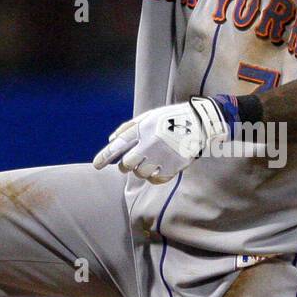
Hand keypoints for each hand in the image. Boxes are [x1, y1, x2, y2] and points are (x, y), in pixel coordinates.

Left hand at [92, 97, 229, 183]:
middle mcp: (150, 143)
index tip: (96, 165)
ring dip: (141, 171)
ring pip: (140, 174)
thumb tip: (111, 139)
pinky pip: (156, 180)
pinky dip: (153, 178)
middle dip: (126, 165)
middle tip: (130, 163)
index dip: (105, 156)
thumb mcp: (149, 116)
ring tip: (149, 162)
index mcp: (142, 129)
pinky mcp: (173, 166)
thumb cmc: (171, 119)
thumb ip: (128, 127)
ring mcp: (162, 156)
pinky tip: (157, 170)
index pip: (118, 145)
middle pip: (127, 164)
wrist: (200, 124)